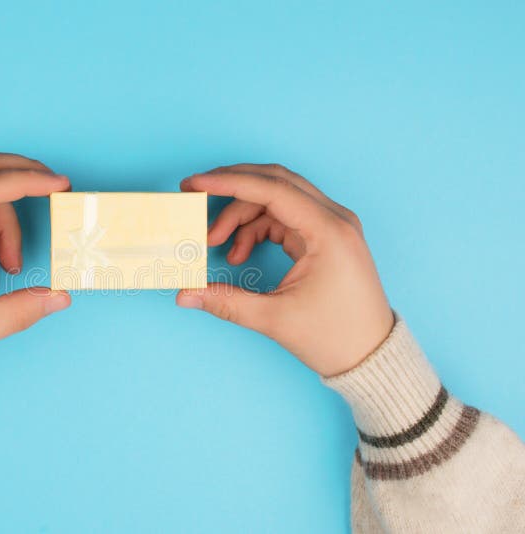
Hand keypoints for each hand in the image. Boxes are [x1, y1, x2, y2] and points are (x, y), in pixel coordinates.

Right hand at [176, 164, 393, 376]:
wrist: (372, 357)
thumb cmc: (336, 337)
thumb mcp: (275, 319)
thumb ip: (226, 301)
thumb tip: (185, 295)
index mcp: (329, 230)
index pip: (273, 189)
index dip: (229, 182)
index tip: (196, 183)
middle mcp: (334, 219)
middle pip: (275, 182)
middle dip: (232, 187)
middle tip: (196, 193)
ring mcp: (331, 226)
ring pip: (276, 200)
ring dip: (241, 216)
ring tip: (217, 245)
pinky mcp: (324, 238)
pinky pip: (283, 217)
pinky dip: (255, 229)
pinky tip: (240, 254)